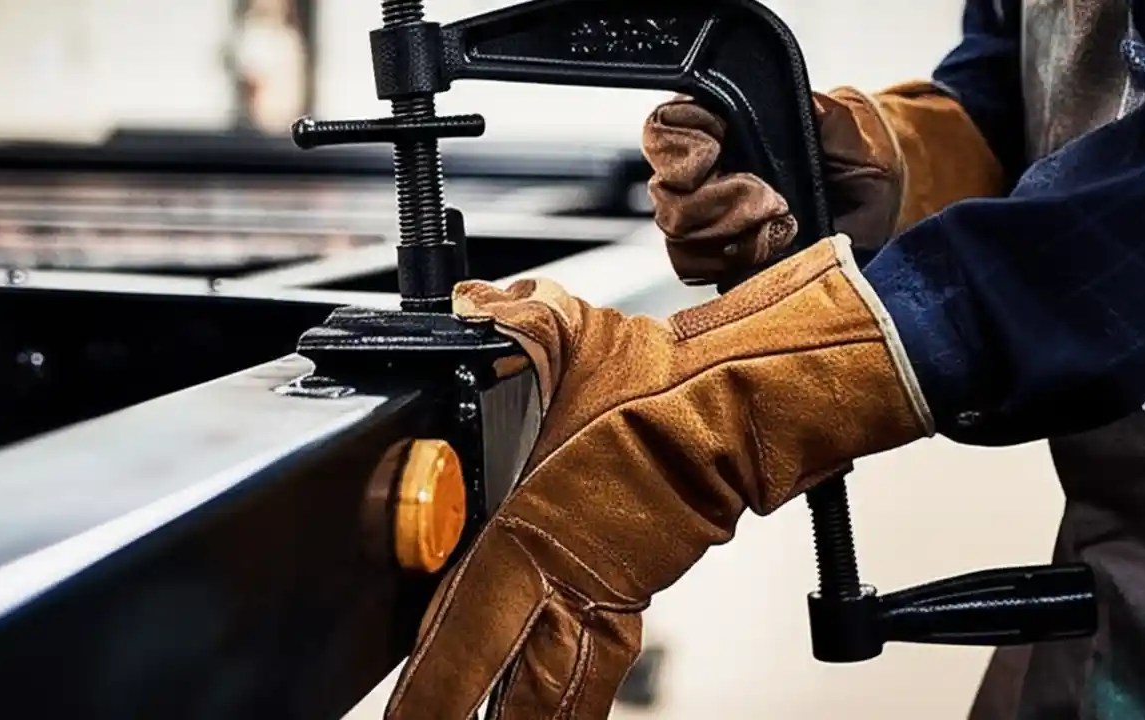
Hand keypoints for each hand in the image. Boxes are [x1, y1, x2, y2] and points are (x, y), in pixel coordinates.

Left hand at [383, 237, 931, 718]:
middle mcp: (567, 575)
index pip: (468, 621)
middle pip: (510, 676)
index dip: (436, 677)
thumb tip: (466, 307)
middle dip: (462, 715)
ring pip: (556, 686)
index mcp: (535, 527)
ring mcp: (603, 591)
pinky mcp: (628, 591)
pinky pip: (596, 662)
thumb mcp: (566, 332)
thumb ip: (506, 320)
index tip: (407, 716)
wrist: (736, 402)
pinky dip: (572, 702)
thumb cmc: (658, 380)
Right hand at [643, 82, 1005, 285]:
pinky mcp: (719, 260)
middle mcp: (704, 170)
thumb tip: (801, 112)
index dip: (681, 147)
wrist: (877, 210)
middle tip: (770, 205)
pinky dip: (731, 267)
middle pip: (667, 192)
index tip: (713, 158)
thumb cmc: (862, 158)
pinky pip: (696, 271)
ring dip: (728, 240)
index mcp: (723, 123)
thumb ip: (825, 116)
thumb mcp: (853, 129)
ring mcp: (707, 219)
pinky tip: (769, 254)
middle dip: (718, 205)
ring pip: (677, 236)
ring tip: (778, 231)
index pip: (669, 125)